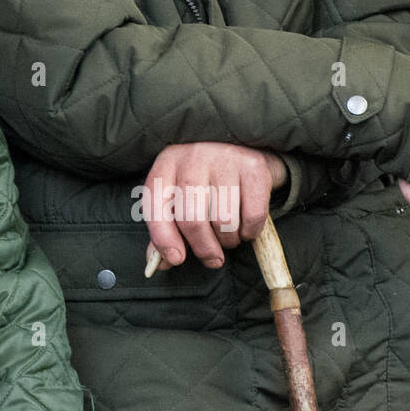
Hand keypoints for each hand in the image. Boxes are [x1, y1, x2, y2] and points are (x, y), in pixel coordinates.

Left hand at [141, 141, 286, 271]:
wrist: (243, 146)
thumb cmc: (205, 179)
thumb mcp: (179, 196)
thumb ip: (166, 230)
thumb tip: (159, 264)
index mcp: (166, 165)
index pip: (156, 206)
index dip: (163, 239)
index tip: (176, 259)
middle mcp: (192, 158)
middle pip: (192, 218)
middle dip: (203, 248)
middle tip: (212, 258)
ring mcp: (224, 159)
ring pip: (224, 220)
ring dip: (228, 240)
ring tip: (229, 235)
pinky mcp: (253, 166)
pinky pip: (253, 215)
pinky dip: (250, 232)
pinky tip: (245, 228)